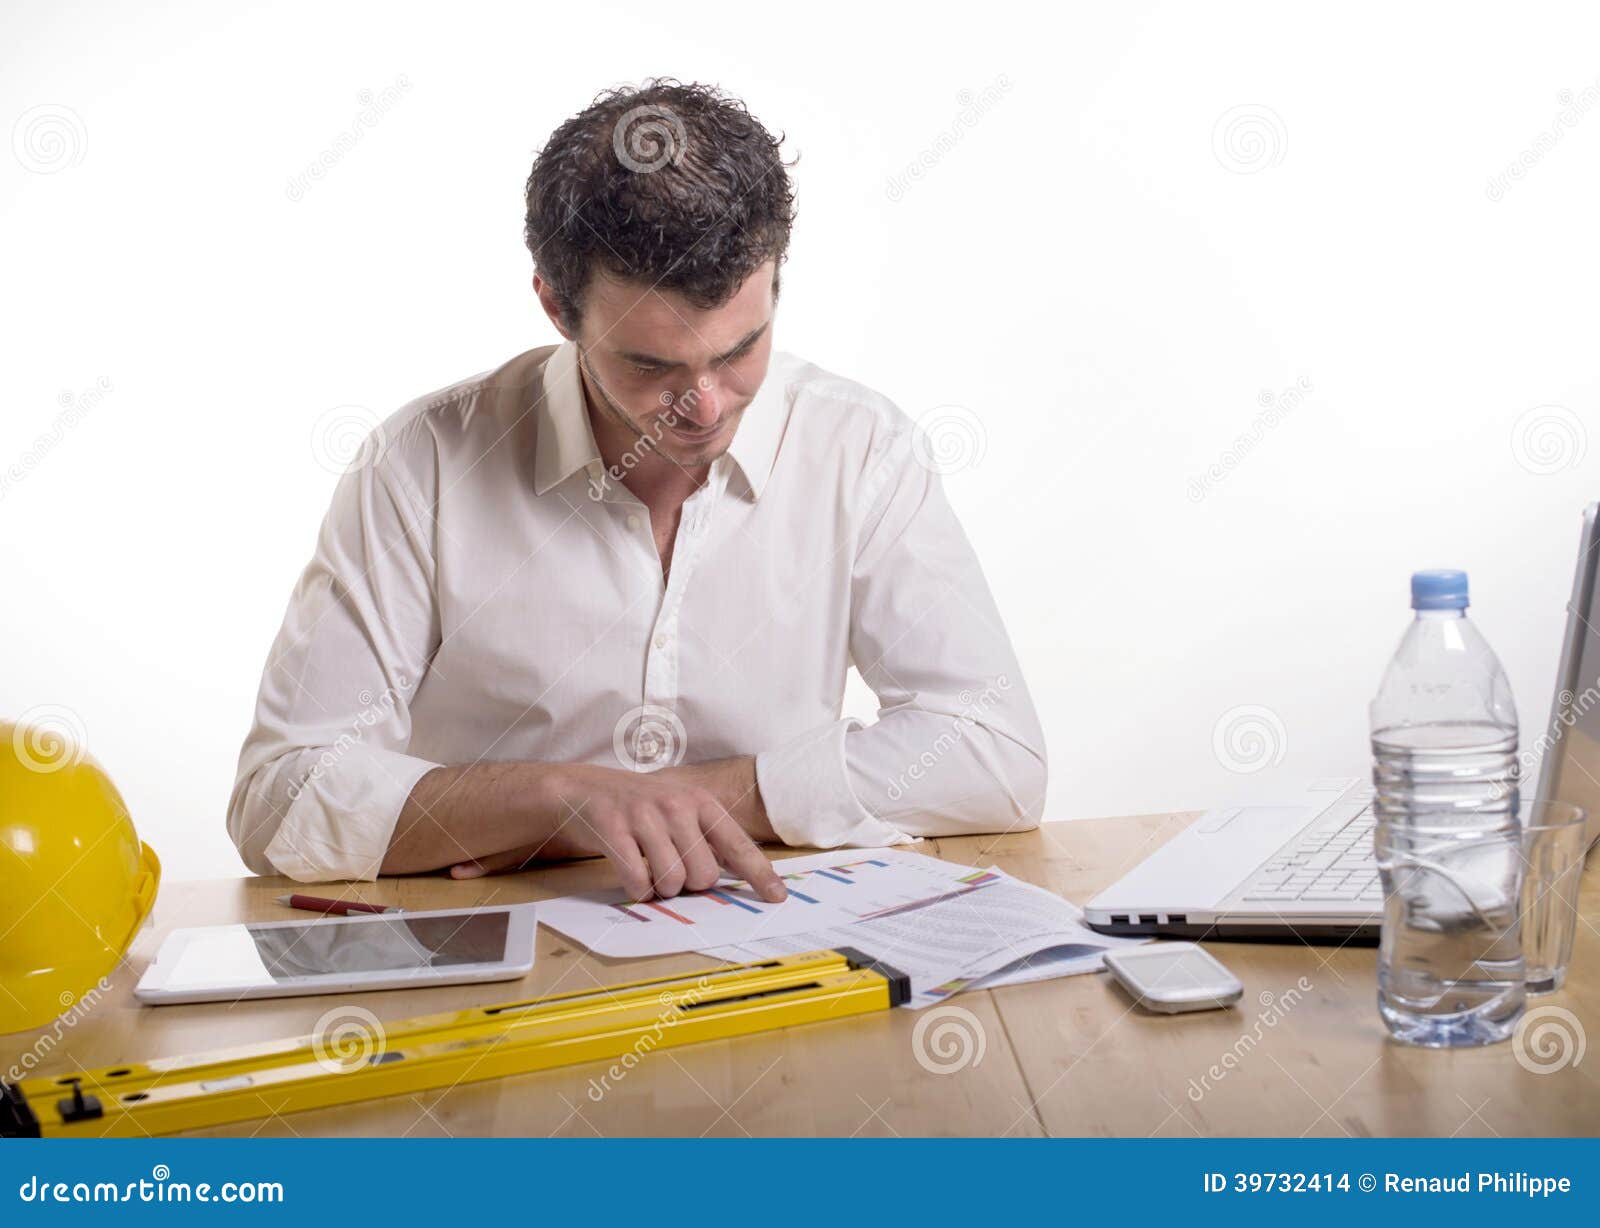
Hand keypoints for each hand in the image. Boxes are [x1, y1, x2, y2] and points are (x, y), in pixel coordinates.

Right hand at [448, 760, 786, 903]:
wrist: (586, 789)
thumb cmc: (643, 809)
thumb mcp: (681, 812)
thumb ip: (709, 841)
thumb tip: (744, 879)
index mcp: (701, 803)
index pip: (738, 845)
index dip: (760, 875)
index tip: (778, 897)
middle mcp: (676, 805)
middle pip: (703, 875)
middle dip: (690, 885)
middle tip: (672, 870)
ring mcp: (644, 815)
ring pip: (671, 882)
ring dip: (661, 888)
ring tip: (651, 868)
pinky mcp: (614, 828)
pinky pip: (638, 881)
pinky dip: (637, 888)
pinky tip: (633, 873)